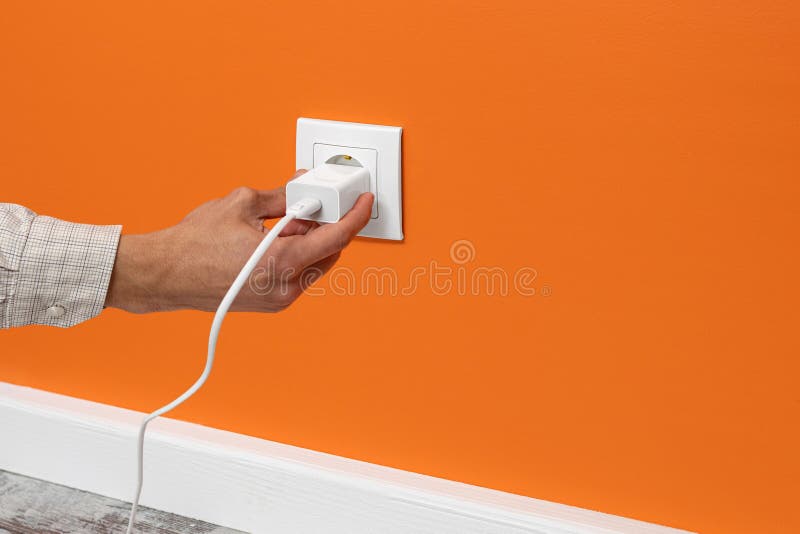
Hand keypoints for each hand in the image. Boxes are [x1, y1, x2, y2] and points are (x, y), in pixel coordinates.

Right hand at [105, 173, 373, 312]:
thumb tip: (301, 187)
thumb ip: (282, 196)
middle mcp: (286, 287)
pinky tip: (281, 236)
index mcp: (282, 262)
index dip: (356, 216)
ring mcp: (279, 299)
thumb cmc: (193, 244)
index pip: (337, 238)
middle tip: (317, 201)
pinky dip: (299, 253)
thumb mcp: (242, 204)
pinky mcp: (271, 303)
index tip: (365, 202)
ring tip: (290, 217)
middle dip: (329, 224)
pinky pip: (299, 274)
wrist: (166, 274)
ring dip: (312, 238)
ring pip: (315, 263)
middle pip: (330, 251)